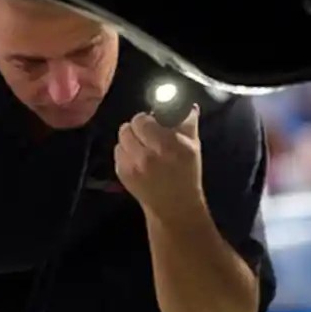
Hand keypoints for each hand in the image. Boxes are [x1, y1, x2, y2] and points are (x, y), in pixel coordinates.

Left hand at [115, 106, 203, 222]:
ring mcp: (132, 166)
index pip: (142, 120)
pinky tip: (137, 159)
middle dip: (137, 128)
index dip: (146, 119)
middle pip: (128, 127)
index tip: (153, 122)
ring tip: (141, 146)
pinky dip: (125, 152)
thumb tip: (188, 105)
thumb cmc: (186, 174)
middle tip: (146, 134)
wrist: (174, 207)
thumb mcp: (193, 147)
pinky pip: (117, 153)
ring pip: (121, 139)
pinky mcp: (123, 174)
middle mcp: (147, 155)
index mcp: (167, 145)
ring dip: (129, 139)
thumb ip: (188, 123)